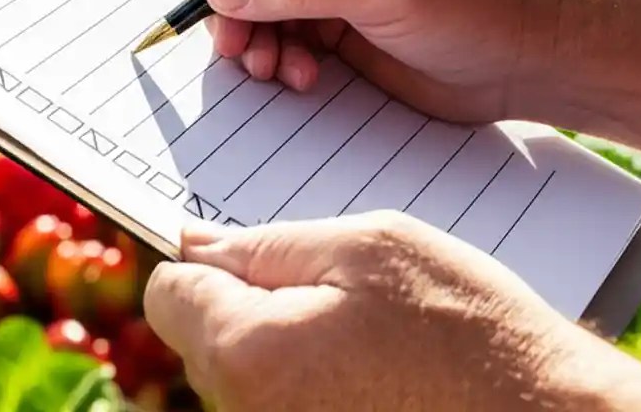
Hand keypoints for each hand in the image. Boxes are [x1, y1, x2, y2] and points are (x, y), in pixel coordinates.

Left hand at [143, 211, 640, 410]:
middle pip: (206, 335)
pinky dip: (319, 379)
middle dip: (251, 299)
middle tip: (336, 284)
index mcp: (246, 354)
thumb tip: (197, 243)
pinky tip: (379, 368)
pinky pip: (289, 401)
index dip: (205, 259)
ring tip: (370, 329)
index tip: (248, 249)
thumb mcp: (370, 248)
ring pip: (250, 371)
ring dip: (290, 340)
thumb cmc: (472, 333)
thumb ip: (268, 244)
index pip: (168, 291)